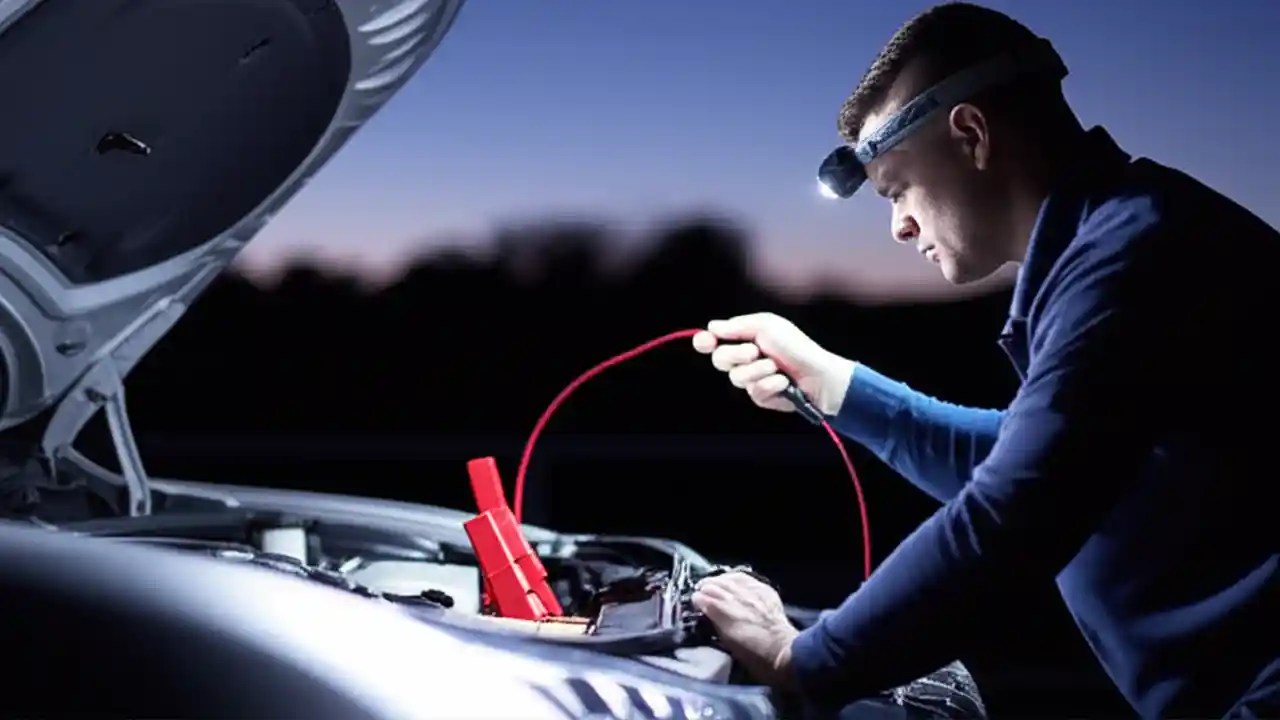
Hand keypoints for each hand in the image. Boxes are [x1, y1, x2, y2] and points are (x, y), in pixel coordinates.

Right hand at [691, 572, 800, 689]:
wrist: (784, 653)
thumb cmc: (754, 657)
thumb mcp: (728, 643)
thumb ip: (716, 623)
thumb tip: (706, 611)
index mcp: (725, 615)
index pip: (703, 599)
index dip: (697, 600)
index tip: (695, 602)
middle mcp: (736, 599)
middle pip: (714, 586)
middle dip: (705, 587)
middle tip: (701, 591)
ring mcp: (751, 593)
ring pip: (729, 579)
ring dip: (718, 580)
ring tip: (713, 582)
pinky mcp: (765, 591)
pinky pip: (746, 578)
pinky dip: (735, 577)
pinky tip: (731, 578)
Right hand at [692, 313, 853, 416]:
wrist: (819, 373)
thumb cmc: (796, 347)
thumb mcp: (768, 326)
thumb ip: (738, 326)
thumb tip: (712, 326)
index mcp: (744, 339)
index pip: (714, 342)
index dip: (705, 341)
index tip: (705, 341)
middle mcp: (744, 360)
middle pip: (719, 359)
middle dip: (736, 354)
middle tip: (754, 351)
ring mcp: (751, 380)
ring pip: (737, 377)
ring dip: (759, 370)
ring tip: (778, 367)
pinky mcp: (760, 397)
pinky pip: (754, 391)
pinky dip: (771, 384)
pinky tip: (784, 381)